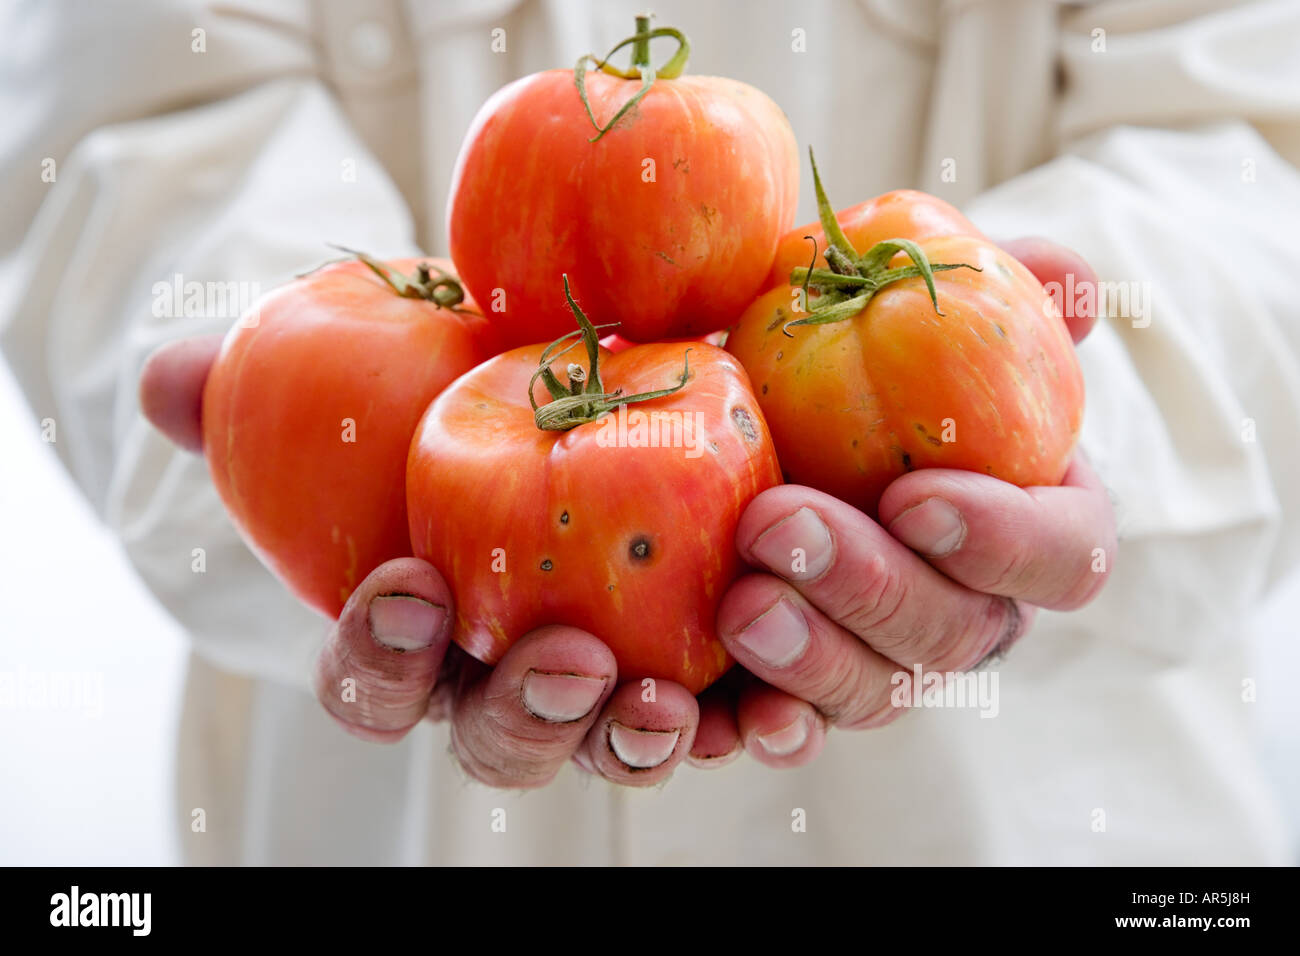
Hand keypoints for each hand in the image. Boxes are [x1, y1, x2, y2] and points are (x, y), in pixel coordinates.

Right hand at [140, 340, 699, 787]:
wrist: (614, 372)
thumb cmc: (473, 382)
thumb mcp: (379, 365)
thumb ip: (269, 380)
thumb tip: (169, 381)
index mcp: (423, 635)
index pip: (374, 683)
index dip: (379, 657)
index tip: (410, 587)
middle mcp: (510, 678)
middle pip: (499, 742)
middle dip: (524, 715)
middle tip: (566, 657)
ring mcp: (613, 685)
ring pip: (609, 748)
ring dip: (632, 739)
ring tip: (664, 696)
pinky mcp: (711, 668)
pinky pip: (728, 724)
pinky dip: (748, 724)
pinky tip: (766, 707)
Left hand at [700, 238, 1114, 767]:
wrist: (757, 408)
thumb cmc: (861, 354)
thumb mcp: (915, 303)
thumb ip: (998, 288)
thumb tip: (1072, 284)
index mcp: (1025, 526)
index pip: (1062, 557)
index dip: (1004, 541)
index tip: (916, 494)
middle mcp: (965, 608)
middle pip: (953, 636)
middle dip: (870, 588)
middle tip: (777, 524)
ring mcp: (884, 658)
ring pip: (873, 693)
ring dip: (810, 660)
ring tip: (737, 605)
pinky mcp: (799, 689)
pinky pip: (788, 729)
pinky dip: (755, 727)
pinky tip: (705, 715)